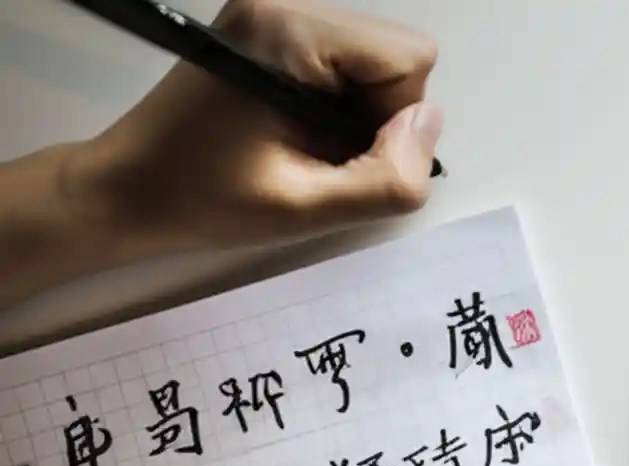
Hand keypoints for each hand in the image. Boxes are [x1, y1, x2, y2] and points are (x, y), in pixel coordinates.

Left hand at [68, 0, 442, 258]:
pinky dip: (339, 103)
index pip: (408, 57)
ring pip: (377, 59)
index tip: (342, 157)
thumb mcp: (306, 209)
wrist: (126, 188)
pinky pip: (347, 61)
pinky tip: (297, 130)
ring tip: (303, 146)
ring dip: (359, 112)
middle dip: (379, 114)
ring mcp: (277, 11)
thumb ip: (387, 178)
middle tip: (321, 156)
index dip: (395, 119)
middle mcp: (287, 5)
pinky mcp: (270, 28)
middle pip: (396, 53)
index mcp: (290, 33)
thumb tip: (428, 126)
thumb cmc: (205, 200)